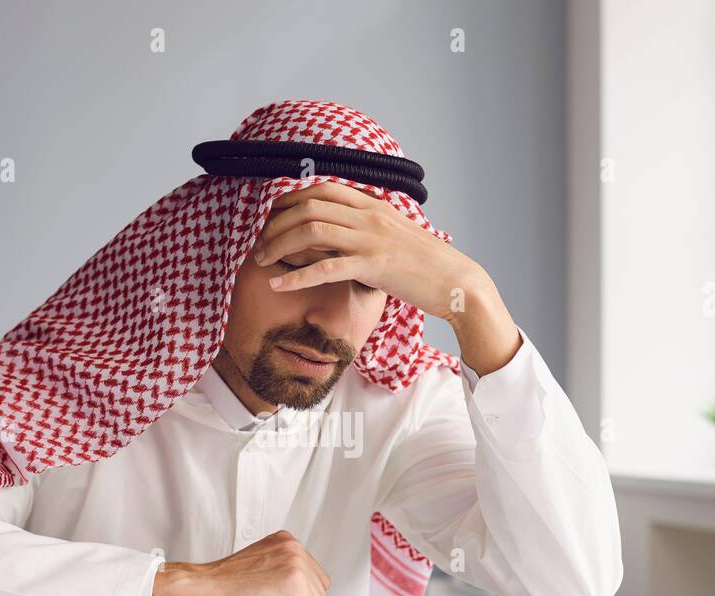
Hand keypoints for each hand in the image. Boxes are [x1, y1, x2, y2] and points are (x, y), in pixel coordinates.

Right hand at [150, 530, 330, 595]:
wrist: (197, 590)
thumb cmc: (219, 588)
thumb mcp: (260, 570)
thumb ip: (283, 574)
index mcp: (286, 542)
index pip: (315, 580)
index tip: (265, 594)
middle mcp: (293, 547)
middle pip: (321, 593)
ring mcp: (295, 562)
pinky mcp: (294, 582)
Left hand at [251, 182, 522, 374]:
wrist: (457, 282)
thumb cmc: (425, 264)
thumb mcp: (394, 235)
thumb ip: (366, 227)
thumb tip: (337, 233)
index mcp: (373, 206)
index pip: (321, 189)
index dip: (288, 199)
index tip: (268, 215)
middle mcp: (369, 216)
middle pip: (308, 208)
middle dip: (275, 223)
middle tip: (258, 242)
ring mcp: (371, 240)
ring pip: (312, 232)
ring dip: (279, 245)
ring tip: (262, 261)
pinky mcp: (373, 267)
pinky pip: (326, 268)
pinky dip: (297, 277)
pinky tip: (278, 286)